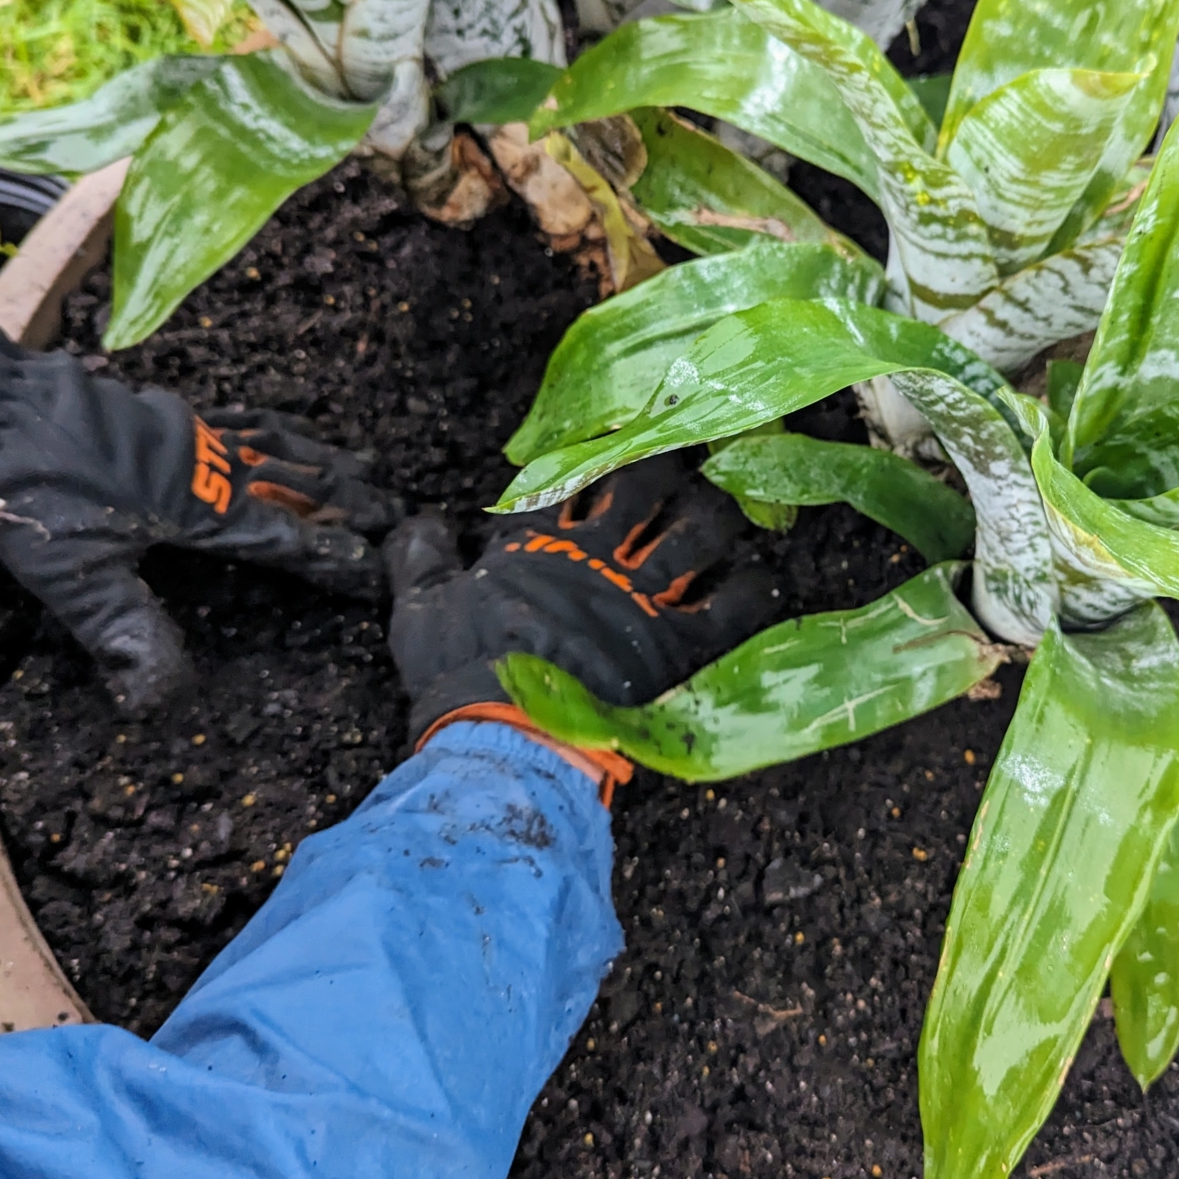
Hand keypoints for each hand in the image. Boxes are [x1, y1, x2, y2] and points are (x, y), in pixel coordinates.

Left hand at [0, 324, 401, 712]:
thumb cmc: (29, 488)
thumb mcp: (72, 575)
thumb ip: (125, 632)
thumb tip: (163, 702)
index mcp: (202, 506)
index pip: (288, 538)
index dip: (337, 557)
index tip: (383, 569)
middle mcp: (208, 463)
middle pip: (299, 480)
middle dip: (352, 501)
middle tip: (398, 511)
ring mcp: (186, 428)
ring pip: (275, 441)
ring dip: (323, 457)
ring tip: (361, 464)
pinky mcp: (161, 409)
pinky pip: (238, 416)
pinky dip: (273, 424)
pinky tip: (275, 427)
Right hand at [387, 457, 773, 745]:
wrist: (502, 738)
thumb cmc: (458, 674)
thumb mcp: (420, 610)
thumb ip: (420, 560)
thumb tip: (419, 523)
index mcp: (540, 539)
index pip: (572, 472)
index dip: (597, 451)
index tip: (617, 439)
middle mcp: (601, 553)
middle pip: (650, 483)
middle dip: (669, 467)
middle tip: (685, 463)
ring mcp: (644, 596)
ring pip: (701, 530)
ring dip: (717, 515)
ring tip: (724, 512)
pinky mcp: (679, 643)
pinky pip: (734, 604)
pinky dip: (752, 588)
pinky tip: (758, 579)